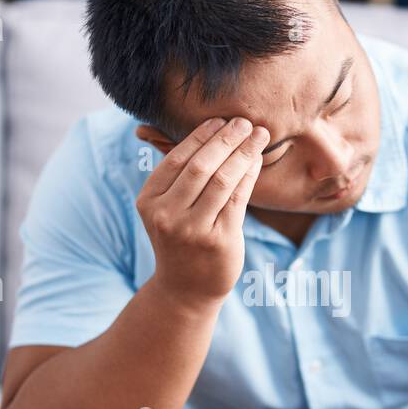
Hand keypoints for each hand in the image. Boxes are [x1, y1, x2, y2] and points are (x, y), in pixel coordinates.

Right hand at [134, 116, 269, 309]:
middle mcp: (167, 216)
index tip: (220, 119)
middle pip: (200, 166)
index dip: (200, 135)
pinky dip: (249, 174)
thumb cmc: (180, 239)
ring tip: (258, 135)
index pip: (176, 159)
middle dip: (226, 139)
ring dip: (243, 152)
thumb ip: (178, 177)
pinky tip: (256, 160)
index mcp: (149, 202)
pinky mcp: (219, 240)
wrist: (185, 288)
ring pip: (223, 179)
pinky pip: (238, 198)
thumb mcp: (166, 210)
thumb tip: (209, 128)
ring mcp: (193, 230)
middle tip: (244, 122)